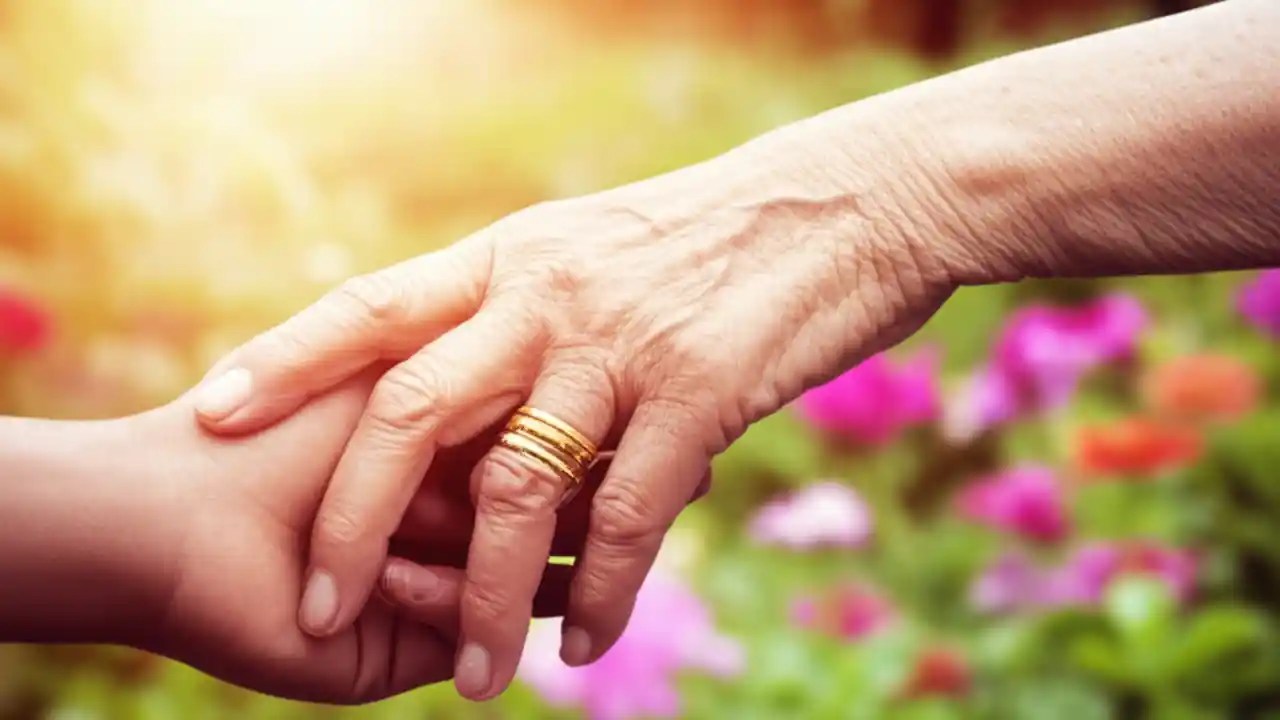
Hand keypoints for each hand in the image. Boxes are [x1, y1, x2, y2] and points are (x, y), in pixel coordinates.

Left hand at [192, 132, 952, 697]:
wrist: (850, 206)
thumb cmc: (718, 239)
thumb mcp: (595, 249)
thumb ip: (524, 304)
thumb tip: (469, 363)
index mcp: (513, 258)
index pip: (372, 306)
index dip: (284, 358)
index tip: (212, 411)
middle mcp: (546, 297)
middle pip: (411, 411)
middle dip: (353, 517)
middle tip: (315, 608)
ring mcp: (619, 346)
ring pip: (518, 490)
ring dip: (488, 597)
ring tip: (479, 679)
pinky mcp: (698, 393)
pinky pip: (628, 518)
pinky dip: (602, 596)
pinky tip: (586, 646)